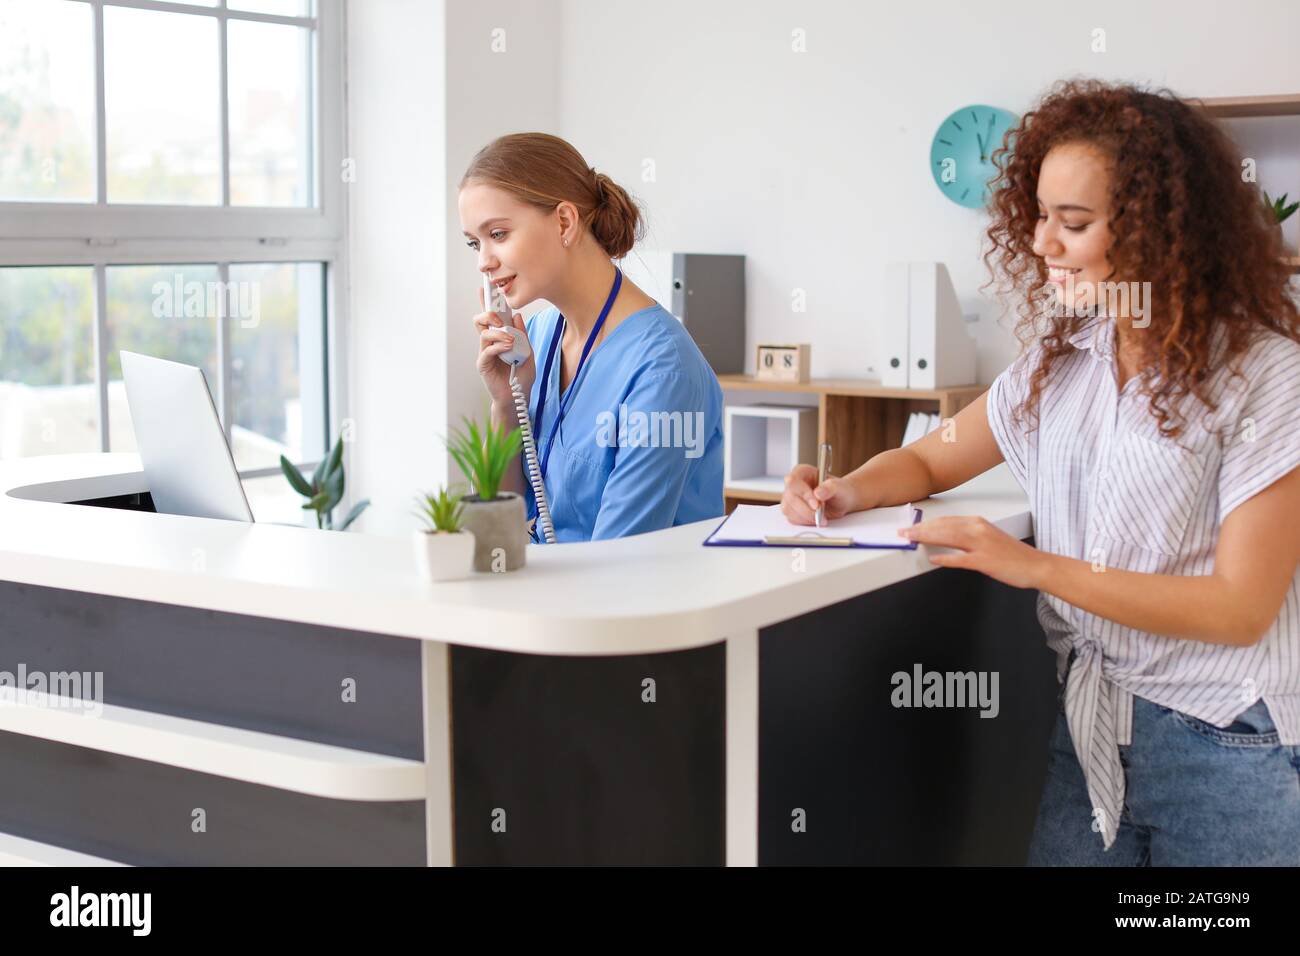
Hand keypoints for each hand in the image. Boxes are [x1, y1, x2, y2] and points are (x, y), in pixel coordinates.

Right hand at [474, 284, 534, 405]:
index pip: (492, 316)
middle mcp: (490, 342)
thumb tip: (519, 316)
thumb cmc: (521, 376)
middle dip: (489, 313)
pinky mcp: (483, 364)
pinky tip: (508, 349)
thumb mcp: (528, 352)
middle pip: (481, 320)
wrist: (518, 397)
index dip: (487, 301)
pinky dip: (498, 347)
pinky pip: (487, 350)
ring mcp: (485, 352)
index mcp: (500, 337)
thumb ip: (523, 336)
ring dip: (498, 333)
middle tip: (501, 319)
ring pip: (483, 332)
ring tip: (510, 340)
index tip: (485, 287)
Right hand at [780, 463, 862, 524]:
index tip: (816, 505)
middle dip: (806, 510)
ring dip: (806, 518)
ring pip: (789, 510)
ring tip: (822, 518)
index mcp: (802, 472)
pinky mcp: (792, 510)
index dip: (803, 494)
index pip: (794, 481)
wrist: (841, 501)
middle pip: (790, 498)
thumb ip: (830, 488)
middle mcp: (793, 484)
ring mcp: (790, 498)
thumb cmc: (840, 490)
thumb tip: (818, 493)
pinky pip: (792, 519)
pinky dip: (805, 522)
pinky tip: (817, 519)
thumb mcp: (839, 487)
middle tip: (821, 515)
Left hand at [899, 515, 1045, 588]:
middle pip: (943, 527)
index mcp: (978, 523)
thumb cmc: (1012, 554)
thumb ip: (967, 536)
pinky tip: (933, 559)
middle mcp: (979, 530)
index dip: (926, 524)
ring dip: (927, 538)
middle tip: (903, 532)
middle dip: (921, 529)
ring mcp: (982, 545)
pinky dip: (946, 559)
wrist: (1036, 565)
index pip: (946, 521)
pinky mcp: (985, 561)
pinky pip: (961, 559)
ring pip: (949, 538)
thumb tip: (944, 537)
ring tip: (911, 540)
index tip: (911, 527)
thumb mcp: (987, 538)